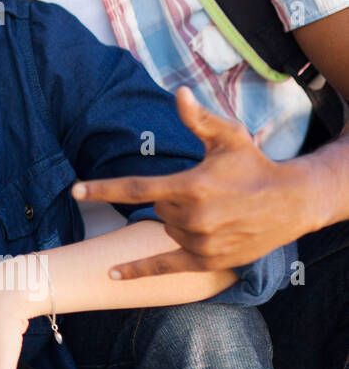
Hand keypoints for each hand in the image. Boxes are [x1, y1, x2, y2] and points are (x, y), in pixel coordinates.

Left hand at [72, 87, 320, 279]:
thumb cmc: (254, 164)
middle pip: (155, 209)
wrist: (293, 202)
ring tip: (215, 210)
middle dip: (171, 199)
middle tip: (205, 191)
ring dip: (179, 220)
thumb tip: (178, 93)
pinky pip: (165, 266)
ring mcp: (200, 241)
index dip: (103, 188)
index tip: (75, 190)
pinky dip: (138, 271)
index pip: (135, 187)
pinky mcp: (208, 260)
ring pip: (165, 229)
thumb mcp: (228, 137)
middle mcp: (193, 217)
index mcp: (190, 186)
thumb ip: (198, 119)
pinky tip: (112, 275)